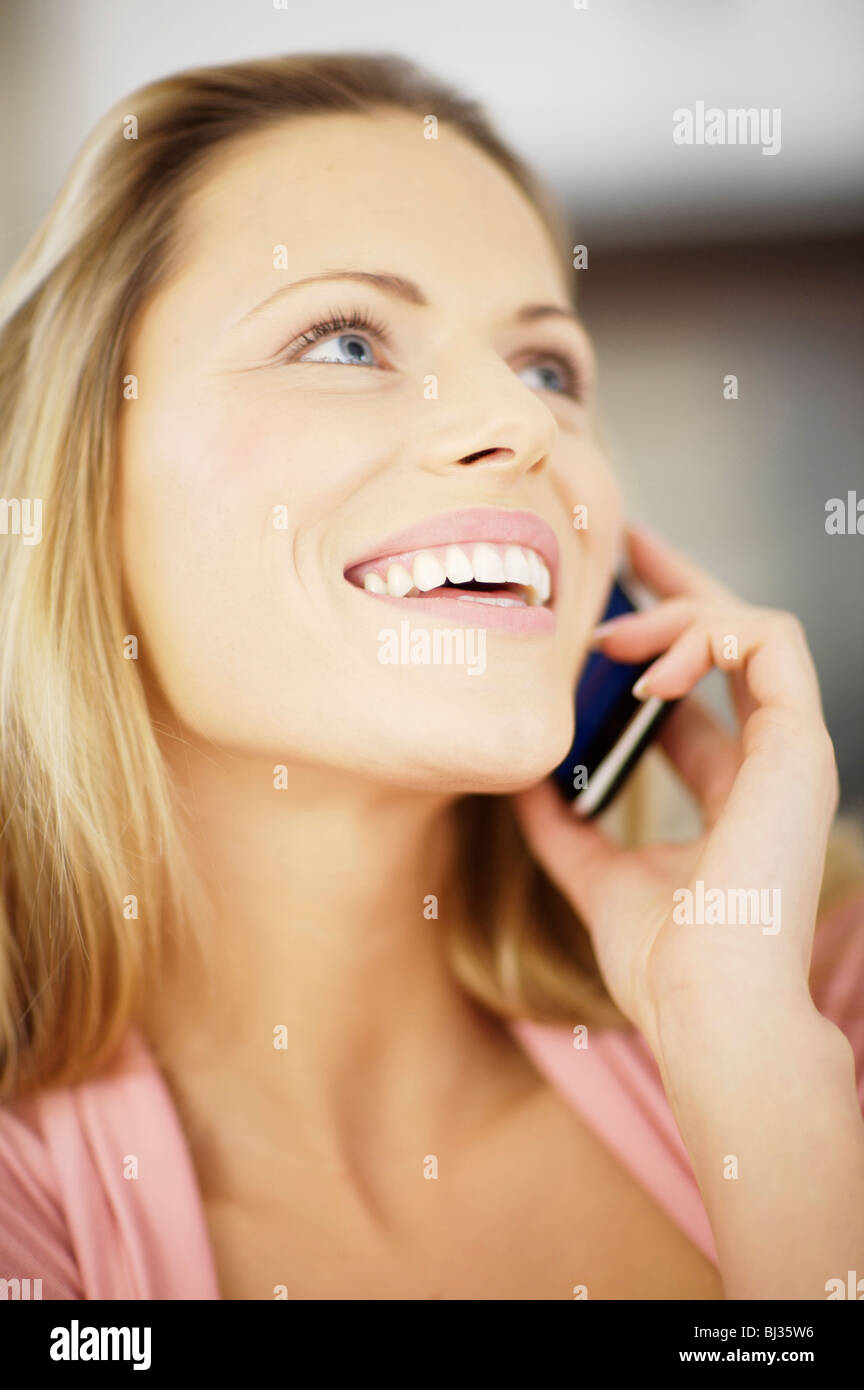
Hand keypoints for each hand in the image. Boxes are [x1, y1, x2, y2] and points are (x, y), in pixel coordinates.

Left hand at [512, 524, 839, 1050]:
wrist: (711, 1009)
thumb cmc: (666, 963)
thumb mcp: (595, 877)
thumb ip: (560, 826)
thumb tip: (515, 779)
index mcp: (732, 792)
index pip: (700, 694)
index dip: (656, 645)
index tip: (600, 612)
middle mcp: (768, 761)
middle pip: (733, 644)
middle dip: (680, 585)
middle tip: (626, 539)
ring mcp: (791, 749)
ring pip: (753, 628)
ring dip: (678, 612)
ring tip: (612, 635)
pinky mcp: (801, 742)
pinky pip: (769, 641)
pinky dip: (708, 632)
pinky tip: (649, 664)